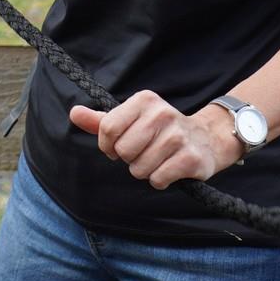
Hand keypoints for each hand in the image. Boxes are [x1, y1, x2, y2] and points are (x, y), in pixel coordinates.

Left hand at [69, 91, 244, 188]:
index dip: (107, 145)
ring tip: (157, 160)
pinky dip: (159, 180)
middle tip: (142, 153)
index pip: (107, 129)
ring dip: (144, 170)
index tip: (116, 147)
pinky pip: (158, 179)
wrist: (206, 139)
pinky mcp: (192, 158)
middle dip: (128, 158)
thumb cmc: (159, 130)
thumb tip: (74, 113)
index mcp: (144, 100)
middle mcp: (162, 113)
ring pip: (139, 168)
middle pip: (123, 150)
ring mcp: (179, 135)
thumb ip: (100, 120)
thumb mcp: (130, 120)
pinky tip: (169, 169)